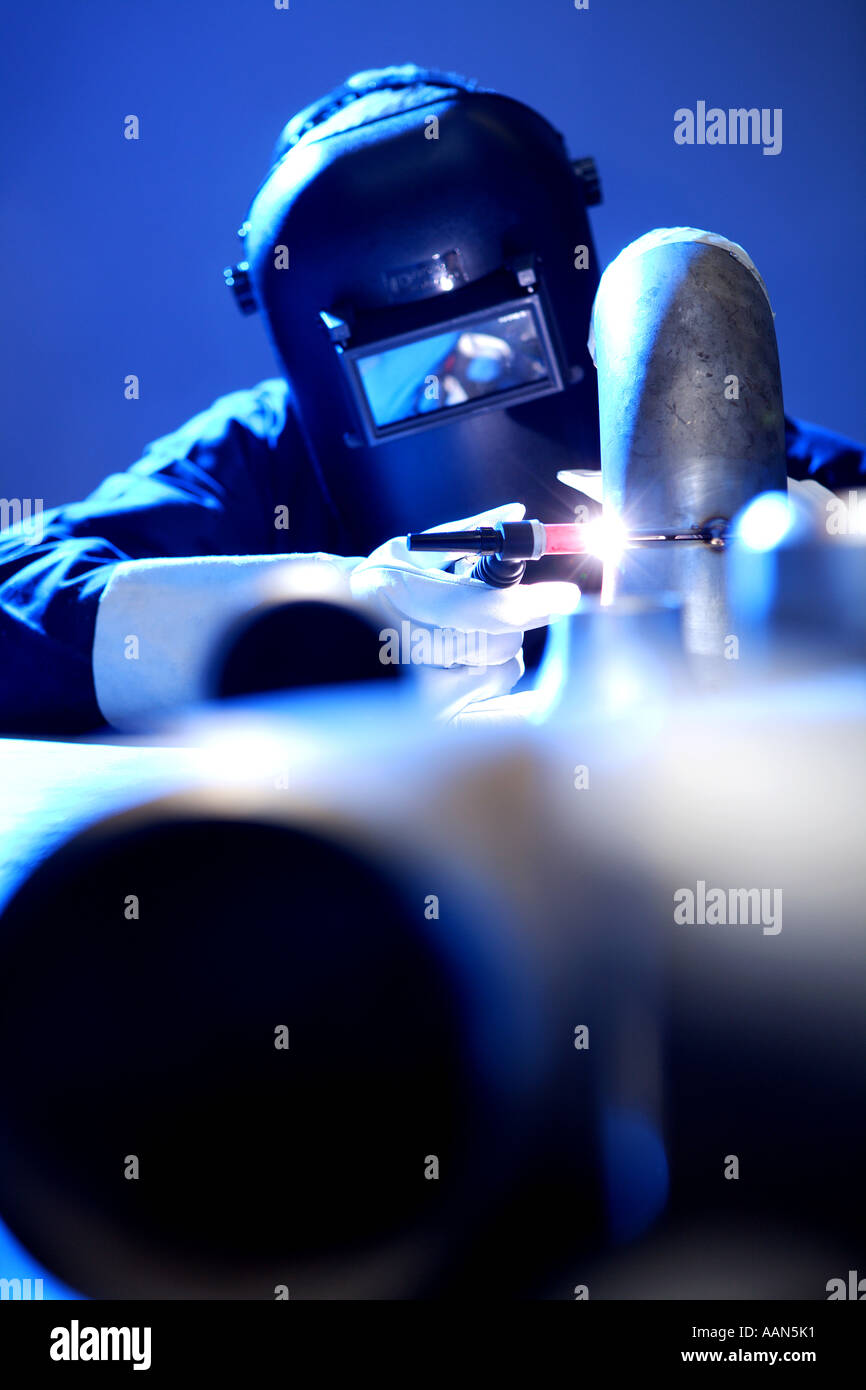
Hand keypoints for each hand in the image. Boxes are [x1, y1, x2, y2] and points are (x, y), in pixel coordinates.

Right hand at [350, 502, 580, 720]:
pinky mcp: (429, 717)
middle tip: (496, 605)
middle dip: (513, 620)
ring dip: (499, 647)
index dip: (532, 603)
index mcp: (397, 593)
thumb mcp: (412, 549)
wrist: (328, 637)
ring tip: (462, 632)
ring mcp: (414, 689)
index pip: (486, 608)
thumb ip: (467, 533)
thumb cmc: (378, 586)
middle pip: (502, 642)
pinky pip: (490, 692)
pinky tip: (456, 660)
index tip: (564, 596)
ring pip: (503, 669)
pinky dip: (487, 673)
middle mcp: (403, 645)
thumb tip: (516, 512)